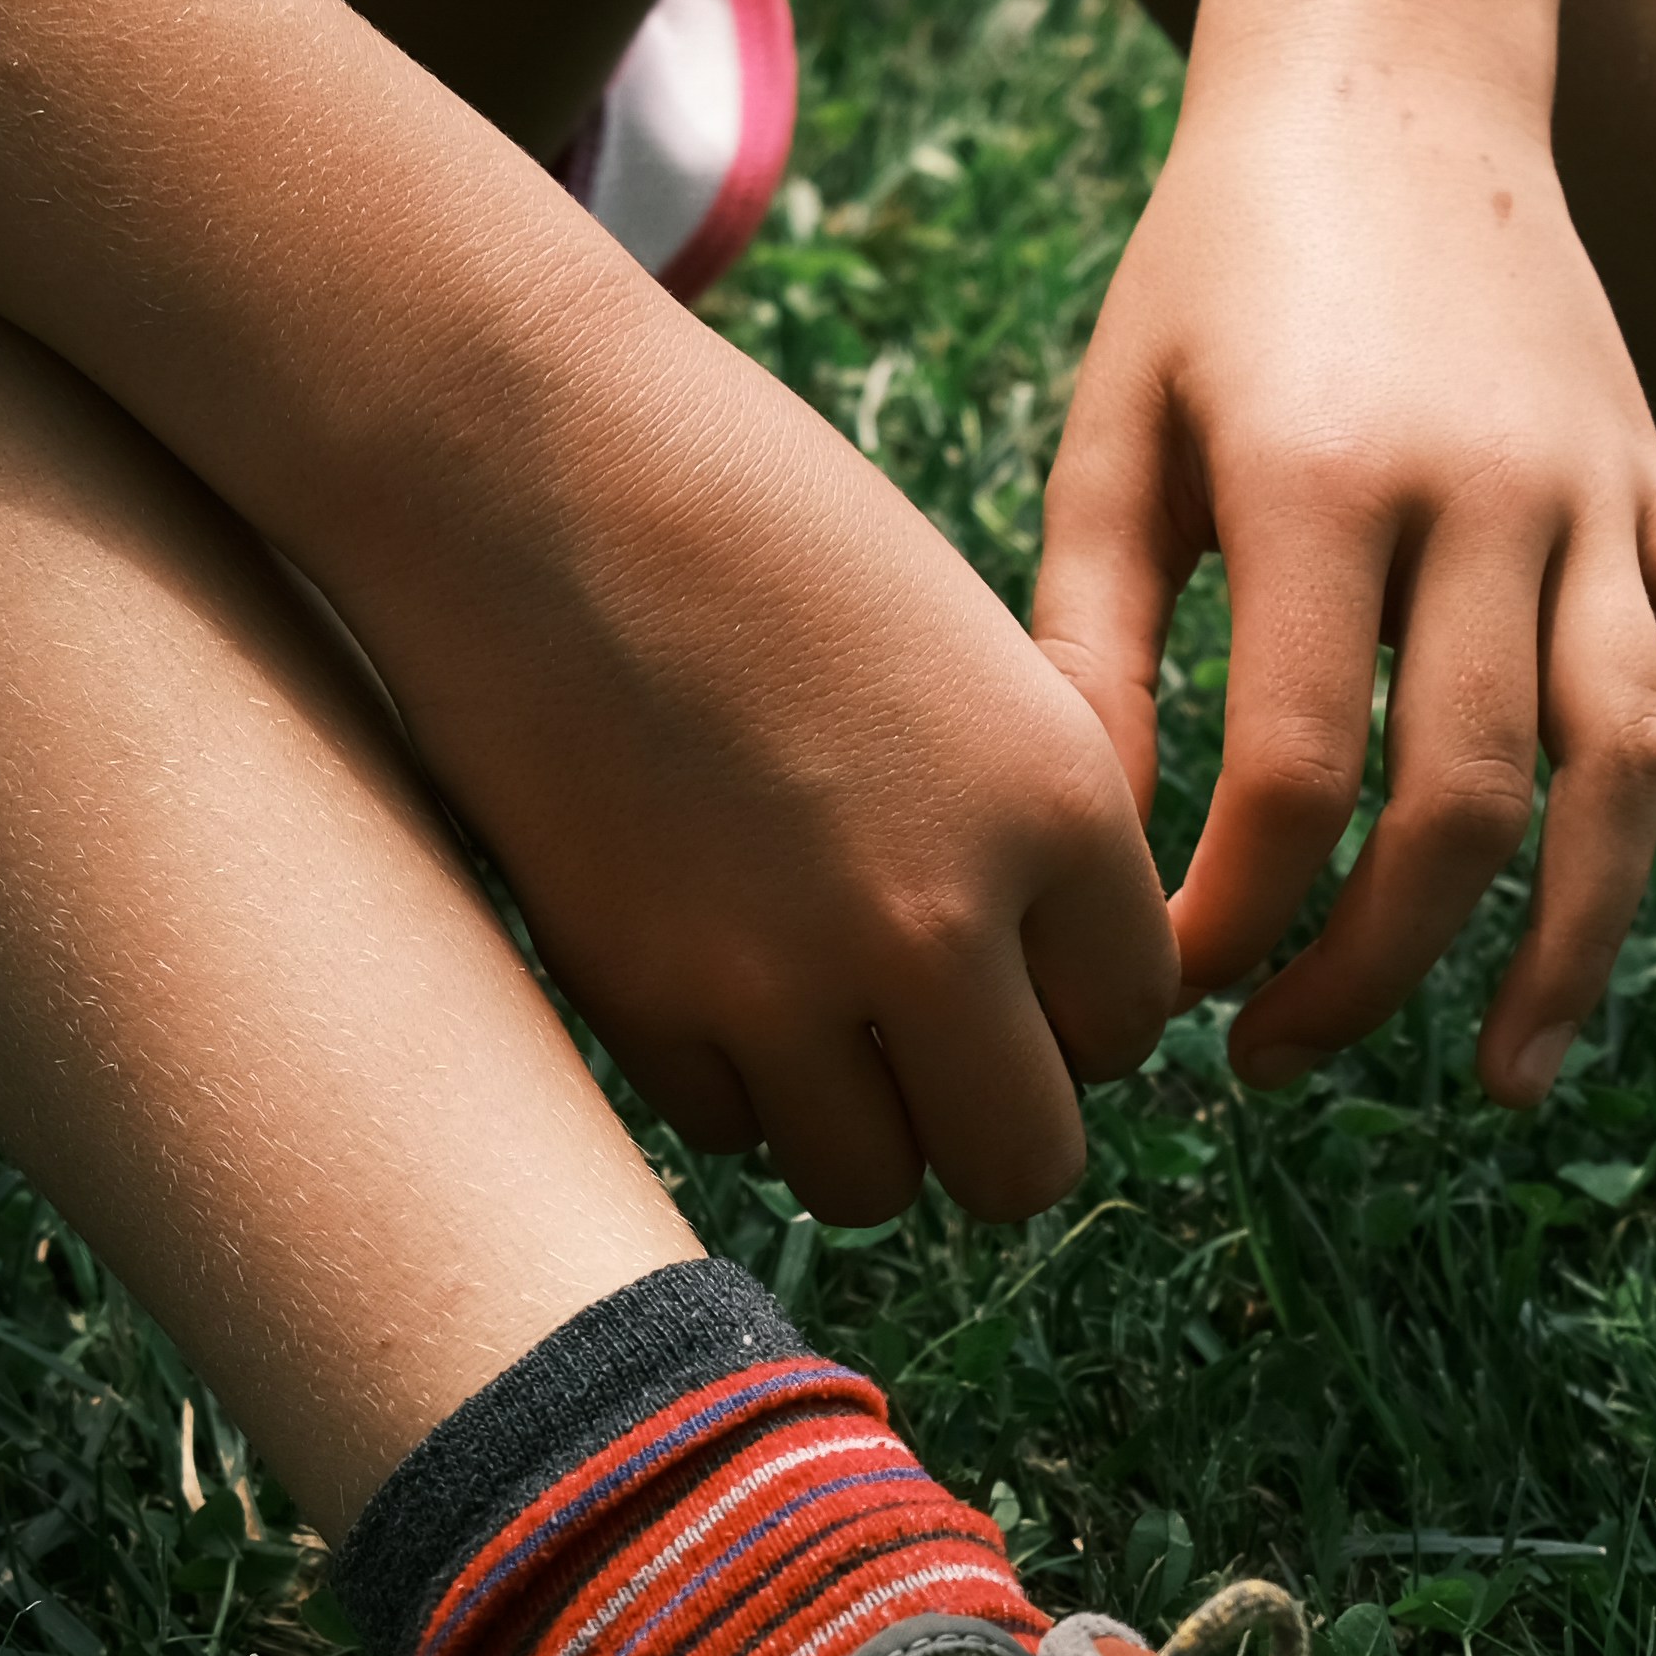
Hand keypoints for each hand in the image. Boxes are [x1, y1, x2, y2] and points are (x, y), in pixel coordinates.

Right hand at [330, 267, 1180, 1228]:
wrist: (528, 468)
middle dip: (988, 1120)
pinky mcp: (644, 1005)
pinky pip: (728, 1133)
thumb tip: (1054, 1001)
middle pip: (1021, 1163)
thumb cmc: (756, 528)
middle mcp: (940, 919)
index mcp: (1057, 803)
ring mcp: (783, 979)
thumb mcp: (965, 657)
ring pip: (873, 1186)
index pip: (1126, 1023)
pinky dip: (728, 1079)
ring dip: (857, 1124)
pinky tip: (701, 959)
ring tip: (814, 1011)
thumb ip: (1031, 828)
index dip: (1071, 1004)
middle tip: (931, 1045)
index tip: (1013, 955)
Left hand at [1029, 70, 1655, 1102]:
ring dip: (1579, 940)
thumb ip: (1088, 643)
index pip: (1297, 772)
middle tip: (1271, 1059)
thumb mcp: (1113, 436)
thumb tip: (1080, 855)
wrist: (1384, 74)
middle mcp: (1489, 496)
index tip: (1159, 987)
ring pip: (1626, 759)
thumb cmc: (1207, 271)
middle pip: (1466, 799)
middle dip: (1370, 965)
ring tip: (1508, 1078)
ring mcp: (1597, 493)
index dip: (1230, 915)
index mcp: (1325, 482)